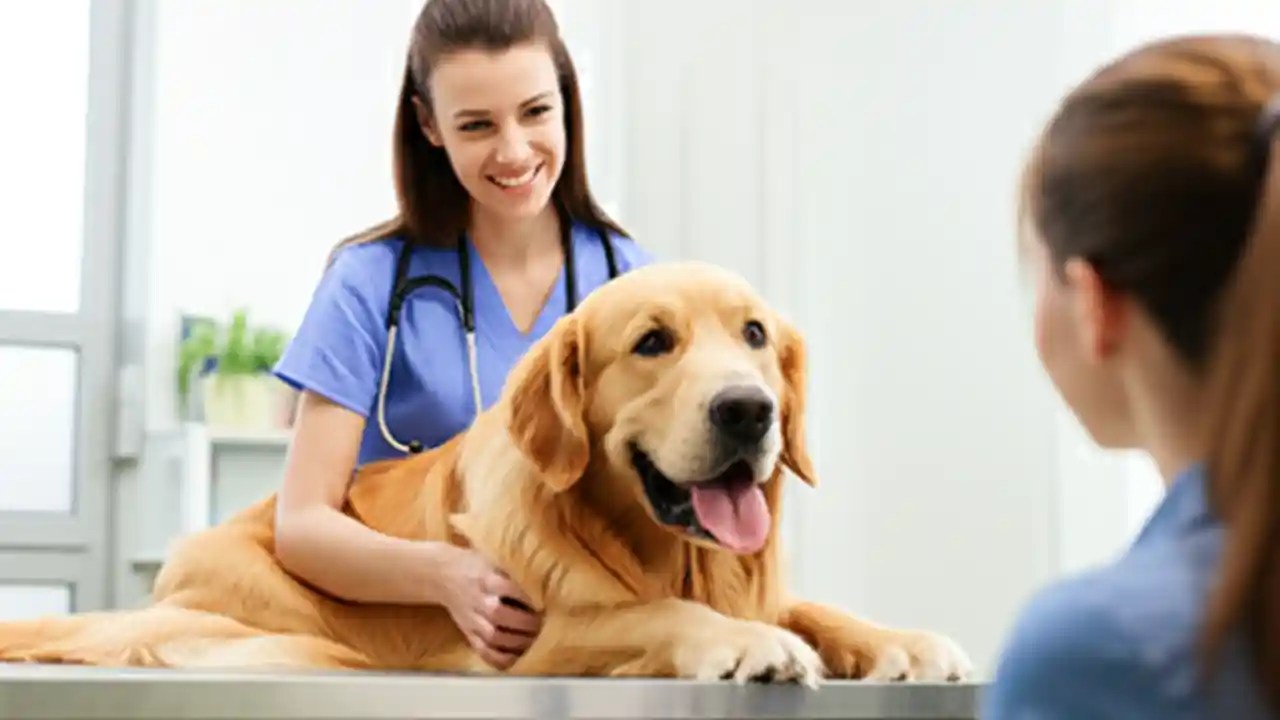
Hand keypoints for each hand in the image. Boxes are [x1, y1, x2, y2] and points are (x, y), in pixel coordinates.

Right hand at [436, 546, 541, 669]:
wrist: (442, 574)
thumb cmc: (476, 564)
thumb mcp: (494, 559)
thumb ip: (513, 571)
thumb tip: (544, 580)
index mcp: (487, 578)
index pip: (509, 589)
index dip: (528, 598)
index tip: (545, 602)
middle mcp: (478, 600)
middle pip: (500, 615)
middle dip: (525, 623)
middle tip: (542, 625)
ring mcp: (472, 619)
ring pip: (493, 636)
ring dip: (516, 642)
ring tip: (534, 641)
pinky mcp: (468, 632)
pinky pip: (482, 650)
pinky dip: (498, 658)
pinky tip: (515, 658)